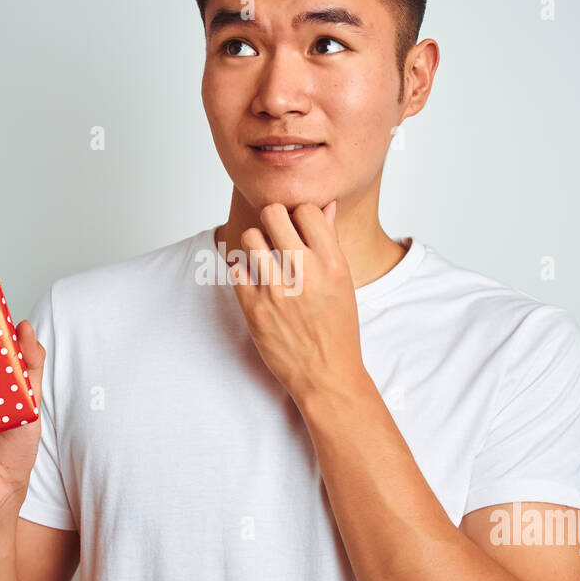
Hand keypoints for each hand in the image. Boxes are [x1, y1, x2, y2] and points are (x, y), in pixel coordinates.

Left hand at [229, 201, 366, 403]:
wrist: (326, 374)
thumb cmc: (338, 328)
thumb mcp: (343, 283)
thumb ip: (329, 242)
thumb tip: (324, 207)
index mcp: (332, 263)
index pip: (306, 209)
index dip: (299, 215)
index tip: (297, 229)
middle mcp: (304, 272)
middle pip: (272, 214)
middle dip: (272, 221)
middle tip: (275, 237)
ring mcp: (276, 290)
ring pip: (250, 238)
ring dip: (256, 245)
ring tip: (265, 260)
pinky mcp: (254, 308)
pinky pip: (236, 269)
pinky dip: (243, 272)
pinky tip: (255, 282)